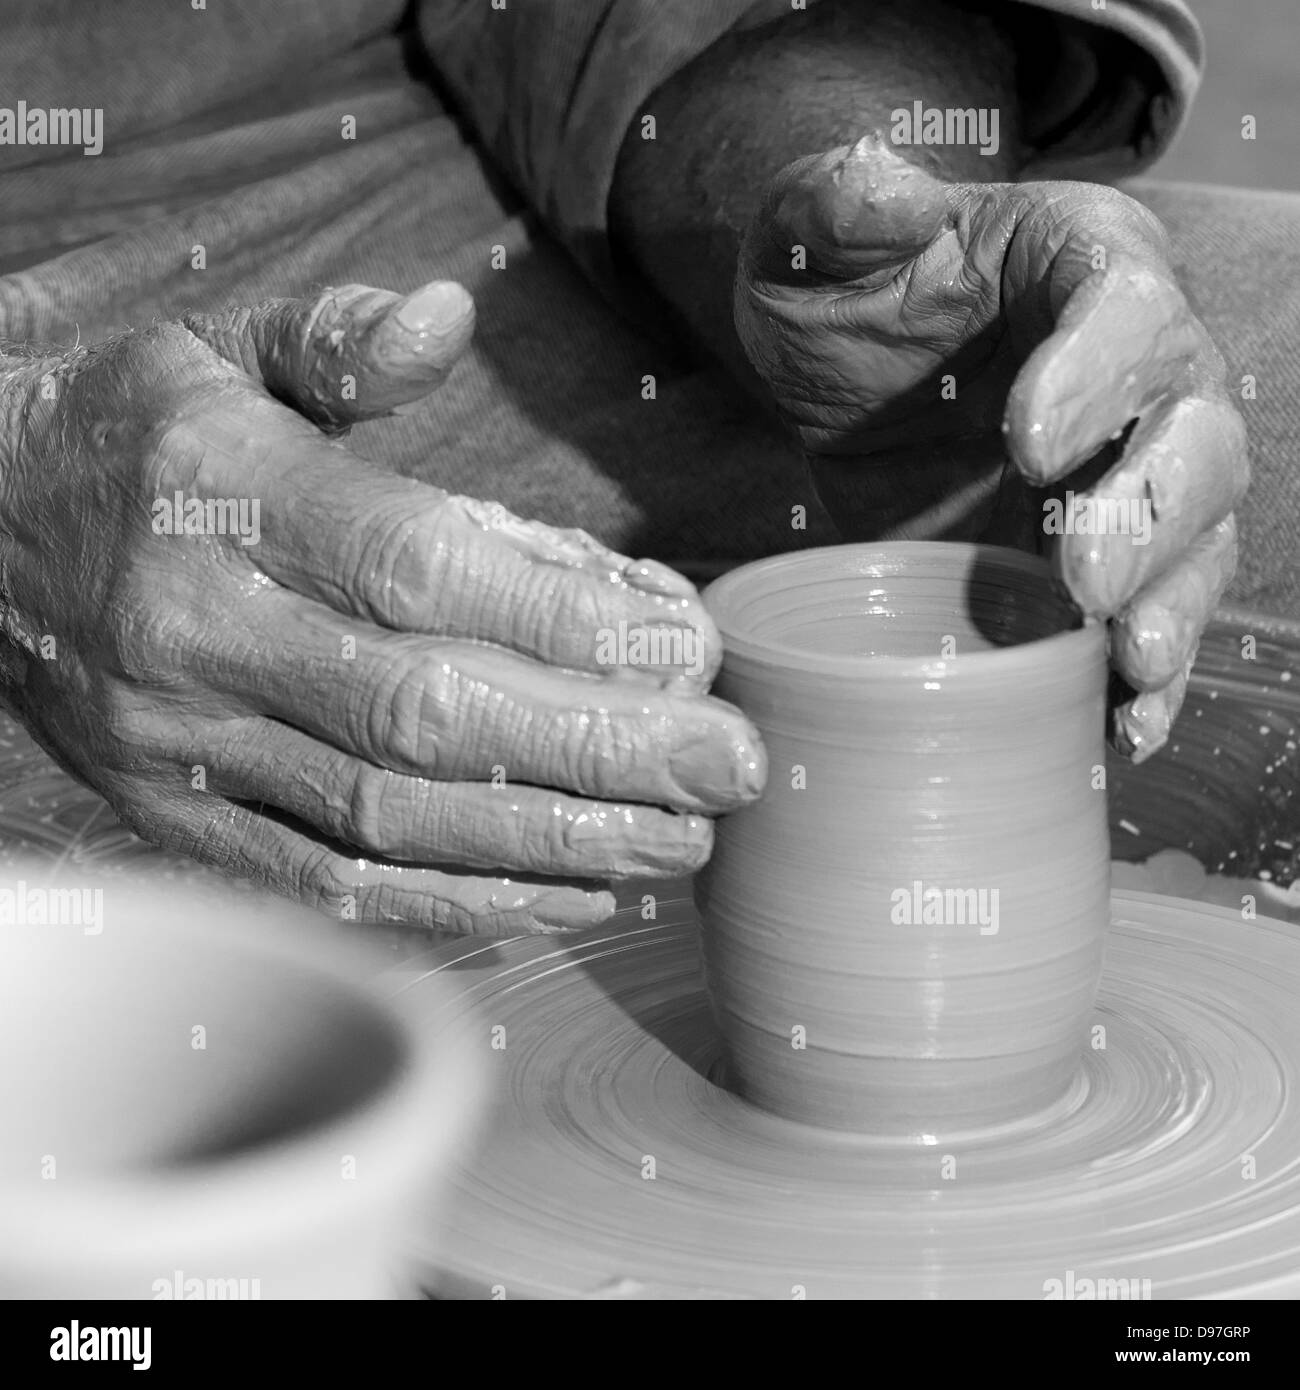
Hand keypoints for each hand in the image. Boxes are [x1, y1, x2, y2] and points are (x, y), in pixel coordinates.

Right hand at [0, 282, 763, 933]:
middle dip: (595, 753)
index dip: (561, 616)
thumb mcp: (215, 349)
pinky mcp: (178, 819)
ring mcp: (183, 745)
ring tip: (677, 848)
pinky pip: (327, 880)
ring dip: (549, 843)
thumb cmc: (132, 435)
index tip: (684, 650)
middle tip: (726, 773)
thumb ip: (338, 341)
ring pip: (387, 817)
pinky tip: (564, 896)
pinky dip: (455, 901)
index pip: (417, 564)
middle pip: (424, 712)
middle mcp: (201, 631)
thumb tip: (452, 311)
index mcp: (226, 494)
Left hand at [736, 136, 1247, 759]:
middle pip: (1196, 434)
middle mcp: (1136, 376)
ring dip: (1171, 604)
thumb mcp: (811, 242)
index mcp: (1081, 268)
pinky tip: (1120, 729)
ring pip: (1196, 539)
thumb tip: (876, 191)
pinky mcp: (1093, 565)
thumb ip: (840, 210)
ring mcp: (1124, 479)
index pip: (1128, 307)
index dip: (1098, 373)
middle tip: (1077, 572)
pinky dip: (1144, 682)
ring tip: (1126, 661)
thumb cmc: (839, 300)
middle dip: (1150, 508)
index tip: (1024, 441)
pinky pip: (1147, 619)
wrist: (841, 388)